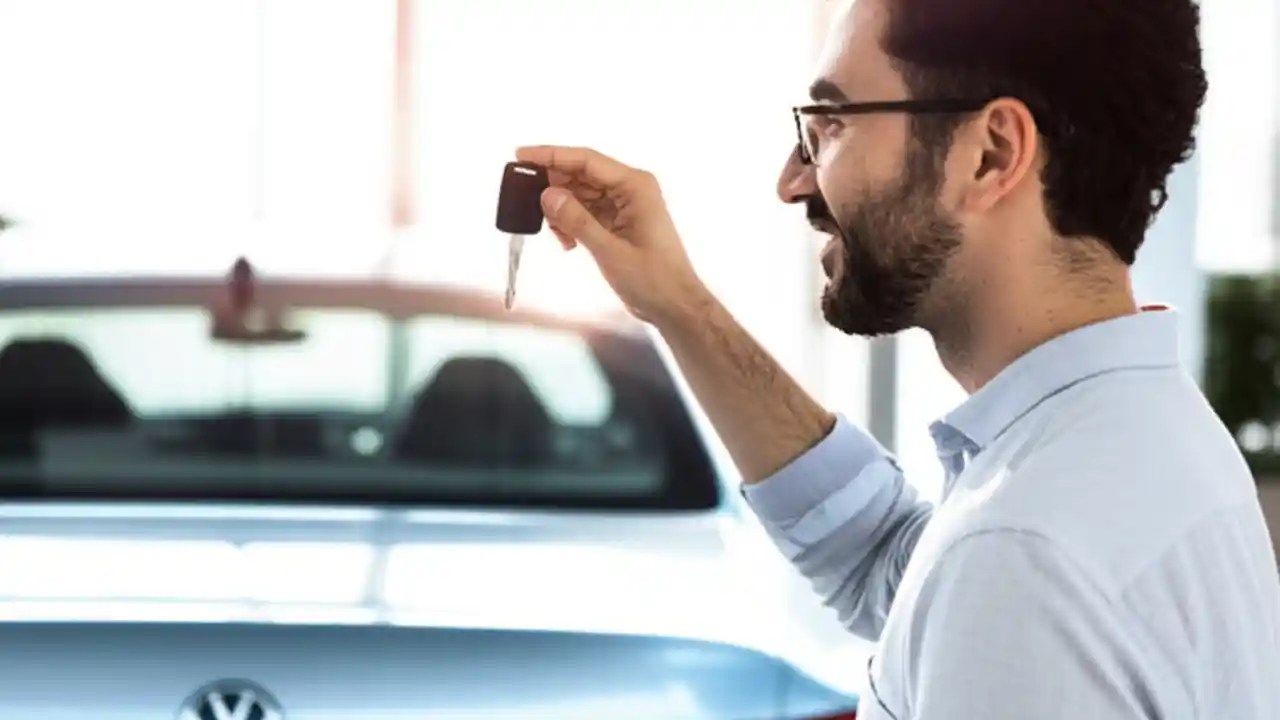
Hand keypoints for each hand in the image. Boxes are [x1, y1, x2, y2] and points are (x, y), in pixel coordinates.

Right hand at [514, 145, 709, 326]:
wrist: (674, 306)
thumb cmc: (653, 279)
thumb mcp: (610, 251)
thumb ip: (577, 221)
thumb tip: (547, 194)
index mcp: (635, 186)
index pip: (586, 160)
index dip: (551, 155)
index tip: (520, 156)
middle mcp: (630, 189)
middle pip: (581, 174)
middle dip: (553, 186)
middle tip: (524, 199)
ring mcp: (625, 205)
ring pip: (581, 194)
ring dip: (561, 210)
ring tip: (555, 232)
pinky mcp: (619, 222)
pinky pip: (586, 212)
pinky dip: (571, 223)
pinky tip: (566, 242)